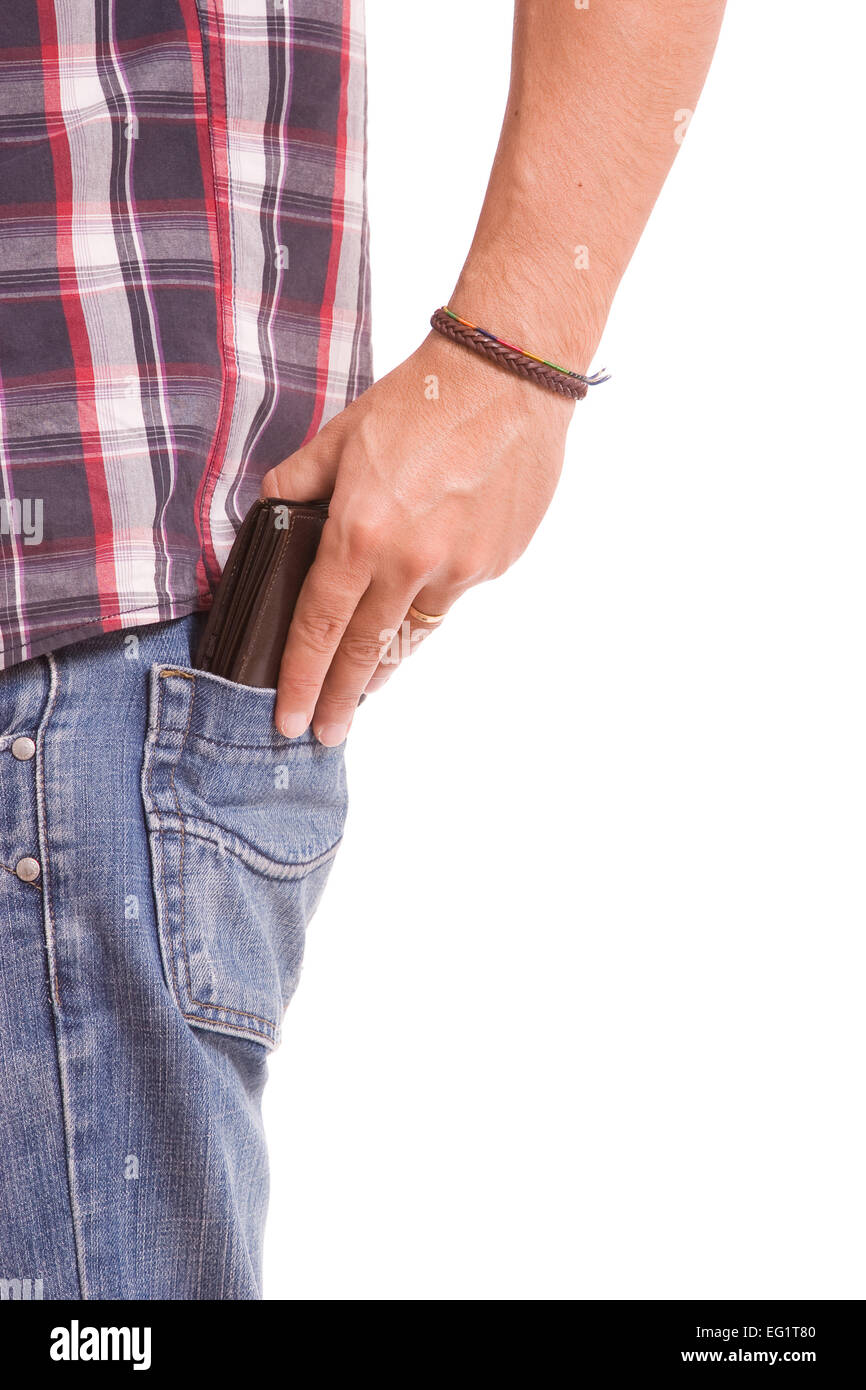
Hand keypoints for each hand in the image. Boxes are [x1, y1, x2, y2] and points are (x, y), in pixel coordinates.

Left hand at [261, 330, 573, 743]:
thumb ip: (297, 483)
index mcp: (360, 535)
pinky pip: (452, 598)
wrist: (507, 378)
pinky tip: (414, 607)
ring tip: (363, 690)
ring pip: (413, 635)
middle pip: (365, 651)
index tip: (289, 717)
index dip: (300, 679)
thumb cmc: (420, 400)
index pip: (318, 627)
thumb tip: (274, 512)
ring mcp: (459, 569)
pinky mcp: (495, 563)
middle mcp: (409, 563)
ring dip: (384, 668)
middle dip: (340, 698)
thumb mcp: (340, 437)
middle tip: (325, 732)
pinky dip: (428, 608)